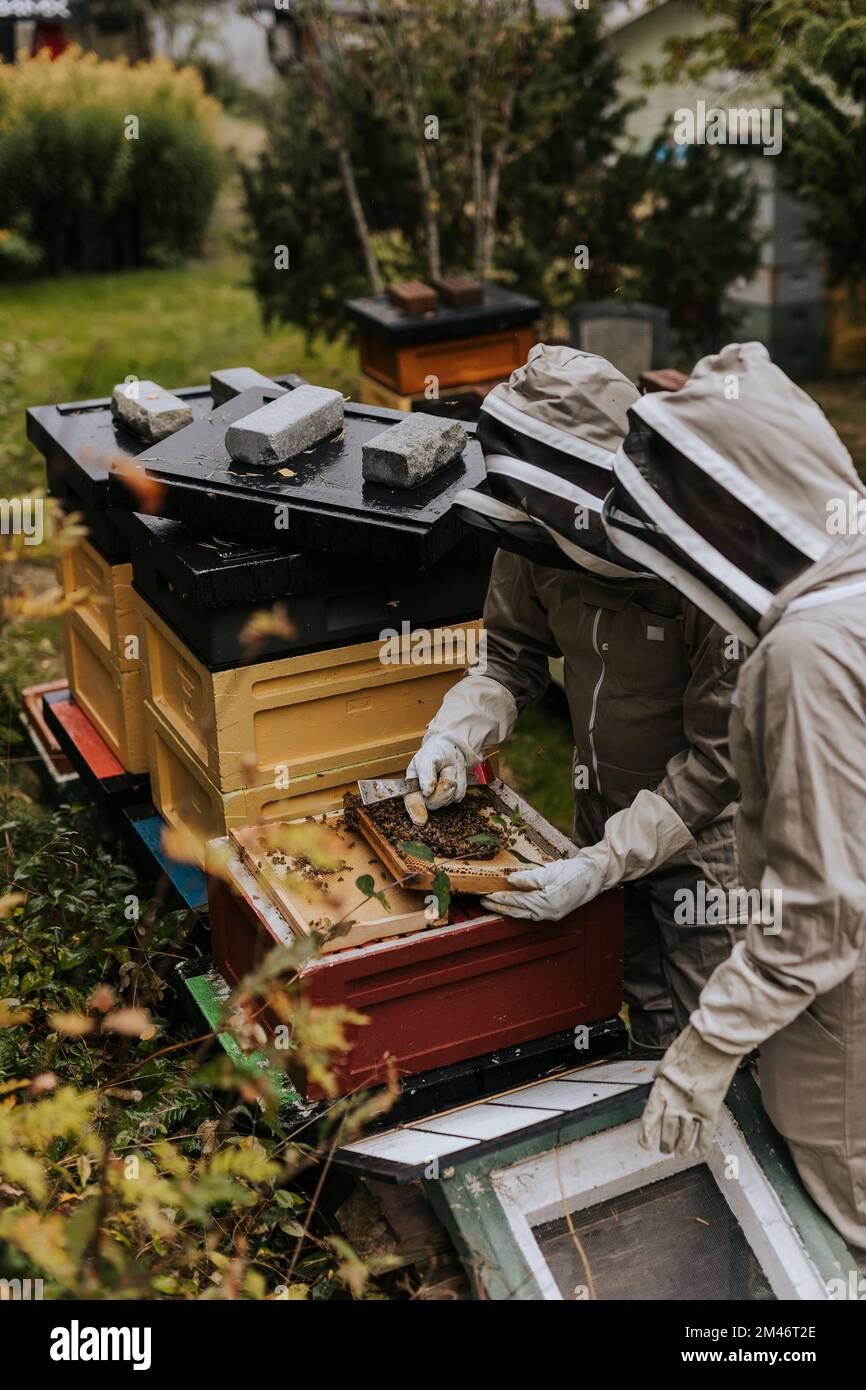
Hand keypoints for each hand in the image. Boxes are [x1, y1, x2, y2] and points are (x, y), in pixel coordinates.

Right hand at [404, 734, 468, 826]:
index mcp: (412, 786)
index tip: (420, 820)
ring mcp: (439, 798)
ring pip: (448, 798)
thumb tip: (426, 792)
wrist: (452, 749)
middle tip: (446, 771)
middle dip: (442, 788)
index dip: (415, 811)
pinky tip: (454, 773)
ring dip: (452, 779)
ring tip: (447, 769)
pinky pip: (459, 795)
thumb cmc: (434, 753)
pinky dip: (460, 781)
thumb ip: (425, 773)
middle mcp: (424, 795)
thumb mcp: (426, 758)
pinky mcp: (453, 797)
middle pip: (433, 803)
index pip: (411, 801)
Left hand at [481, 853, 605, 920]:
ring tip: (494, 905)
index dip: (500, 899)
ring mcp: (551, 915)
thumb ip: (529, 878)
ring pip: (524, 915)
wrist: (593, 876)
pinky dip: (520, 910)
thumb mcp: (549, 871)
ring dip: (508, 910)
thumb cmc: (573, 872)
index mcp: (545, 903)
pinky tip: (514, 906)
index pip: (516, 901)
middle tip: (483, 903)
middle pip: (517, 912)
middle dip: (499, 908)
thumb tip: (510, 881)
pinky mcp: (554, 912)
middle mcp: (547, 913)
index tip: (486, 896)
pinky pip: (532, 913)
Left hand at [638, 1024, 741, 1159]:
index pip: (650, 1116)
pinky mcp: (711, 1108)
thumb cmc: (692, 1044)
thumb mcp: (669, 1057)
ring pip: (685, 1134)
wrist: (714, 1043)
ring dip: (682, 1147)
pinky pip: (706, 1133)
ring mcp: (693, 1106)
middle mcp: (675, 1100)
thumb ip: (662, 1071)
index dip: (646, 1133)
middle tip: (665, 1150)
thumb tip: (656, 1077)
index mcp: (662, 1087)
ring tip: (680, 1155)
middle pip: (668, 1128)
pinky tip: (699, 1154)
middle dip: (666, 1142)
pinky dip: (703, 1145)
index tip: (645, 1144)